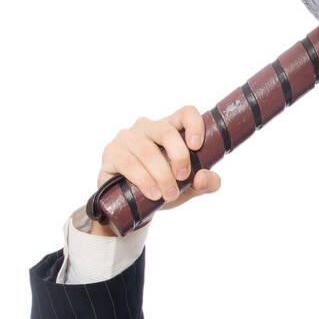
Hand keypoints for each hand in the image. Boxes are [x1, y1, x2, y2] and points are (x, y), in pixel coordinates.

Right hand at [92, 105, 222, 233]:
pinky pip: (129, 164)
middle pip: (166, 131)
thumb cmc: (164, 188)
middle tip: (183, 177)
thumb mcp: (190, 187)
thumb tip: (203, 178)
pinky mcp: (112, 153)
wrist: (132, 206)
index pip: (185, 113)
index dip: (194, 124)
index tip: (197, 146)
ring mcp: (127, 138)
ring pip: (148, 151)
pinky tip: (154, 194)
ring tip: (169, 194)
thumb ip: (206, 183)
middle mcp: (147, 128)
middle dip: (179, 156)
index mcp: (170, 129)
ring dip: (162, 175)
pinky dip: (145, 181)